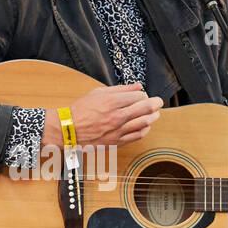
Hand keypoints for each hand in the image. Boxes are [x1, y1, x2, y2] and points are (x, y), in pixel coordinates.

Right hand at [43, 82, 161, 149]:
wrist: (69, 129)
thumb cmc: (81, 110)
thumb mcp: (98, 93)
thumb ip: (120, 89)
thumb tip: (138, 86)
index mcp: (111, 102)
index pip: (139, 96)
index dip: (144, 95)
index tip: (143, 95)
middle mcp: (116, 116)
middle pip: (145, 108)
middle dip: (155, 103)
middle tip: (158, 102)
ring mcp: (117, 130)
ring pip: (144, 123)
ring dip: (153, 117)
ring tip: (155, 113)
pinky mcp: (116, 142)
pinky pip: (137, 136)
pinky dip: (145, 129)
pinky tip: (145, 125)